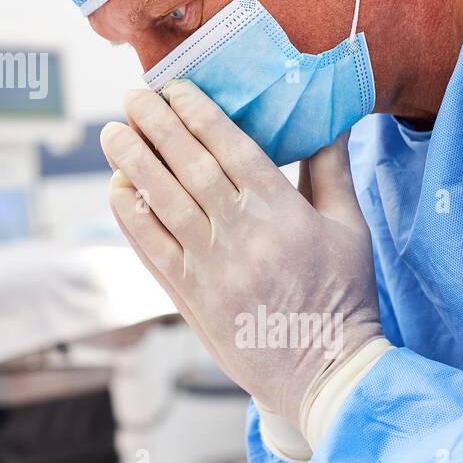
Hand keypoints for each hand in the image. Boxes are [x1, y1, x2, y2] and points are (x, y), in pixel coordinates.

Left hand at [101, 81, 381, 431]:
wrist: (326, 373)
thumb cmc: (344, 296)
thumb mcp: (351, 228)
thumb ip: (331, 171)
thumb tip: (332, 120)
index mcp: (284, 212)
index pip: (232, 149)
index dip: (199, 115)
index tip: (176, 89)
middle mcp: (244, 235)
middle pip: (191, 168)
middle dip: (157, 126)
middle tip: (132, 96)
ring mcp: (213, 268)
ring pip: (164, 203)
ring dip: (133, 164)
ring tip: (111, 134)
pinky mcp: (192, 297)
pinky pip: (151, 248)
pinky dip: (130, 217)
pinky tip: (115, 189)